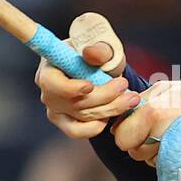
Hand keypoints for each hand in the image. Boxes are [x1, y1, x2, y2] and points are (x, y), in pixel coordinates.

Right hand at [35, 14, 134, 138]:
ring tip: (131, 98)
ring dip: (110, 108)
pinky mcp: (65, 123)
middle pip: (74, 102)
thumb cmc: (98, 58)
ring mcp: (55, 110)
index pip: (50, 83)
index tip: (90, 86)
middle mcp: (49, 93)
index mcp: (49, 69)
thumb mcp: (102, 48)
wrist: (102, 72)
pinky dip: (97, 125)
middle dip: (104, 96)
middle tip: (124, 86)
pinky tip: (112, 114)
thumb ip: (99, 50)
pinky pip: (78, 132)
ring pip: (83, 116)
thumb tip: (91, 54)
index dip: (69, 88)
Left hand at [112, 79, 180, 165]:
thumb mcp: (178, 90)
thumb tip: (129, 109)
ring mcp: (170, 151)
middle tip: (160, 136)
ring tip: (179, 141)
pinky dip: (171, 163)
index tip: (140, 129)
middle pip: (131, 149)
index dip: (128, 132)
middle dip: (140, 145)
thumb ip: (149, 99)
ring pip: (147, 160)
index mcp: (154, 108)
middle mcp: (159, 131)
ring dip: (156, 154)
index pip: (120, 131)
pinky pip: (163, 170)